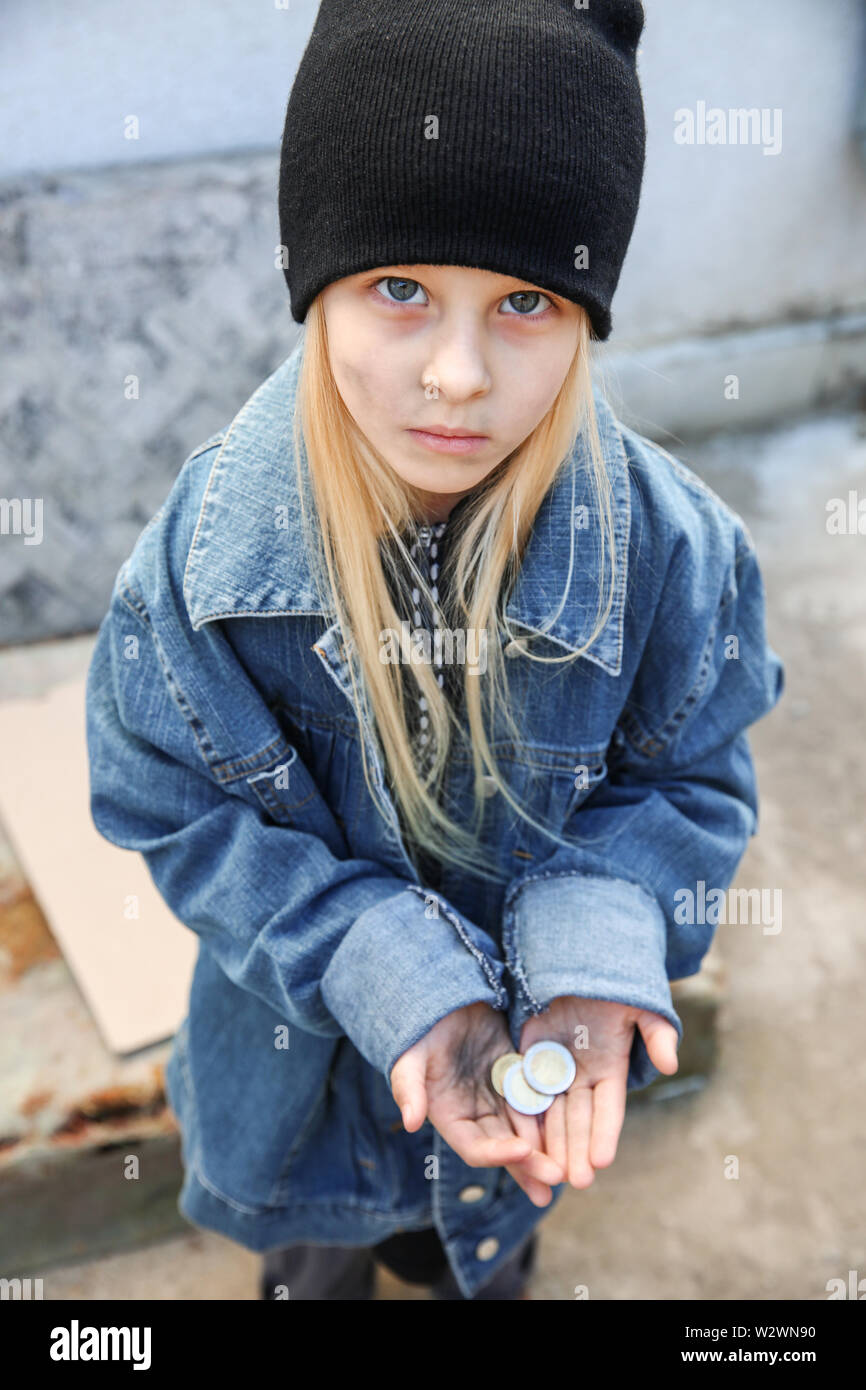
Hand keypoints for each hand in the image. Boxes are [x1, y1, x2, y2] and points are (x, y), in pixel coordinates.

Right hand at [390, 1001, 564, 1206]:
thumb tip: (410, 1123)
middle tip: (558, 1178)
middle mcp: (476, 1114)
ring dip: (546, 1150)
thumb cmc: (423, 1027)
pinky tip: (576, 1130)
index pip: (474, 1147)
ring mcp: (499, 1097)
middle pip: (506, 1146)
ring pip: (526, 1130)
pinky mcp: (518, 1077)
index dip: (497, 1154)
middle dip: (531, 1164)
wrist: (445, 996)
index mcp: (450, 1117)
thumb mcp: (411, 1055)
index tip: (523, 1150)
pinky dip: (553, 1117)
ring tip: (572, 1168)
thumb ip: (409, 1088)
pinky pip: (538, 1101)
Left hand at [518, 996, 678, 1187]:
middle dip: (576, 1149)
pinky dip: (523, 1115)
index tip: (602, 1160)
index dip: (605, 1133)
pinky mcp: (528, 1057)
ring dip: (551, 1142)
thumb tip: (670, 1067)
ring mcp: (554, 1067)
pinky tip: (520, 1140)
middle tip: (573, 1181)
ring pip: (551, 1112)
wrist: (575, 959)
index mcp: (610, 1066)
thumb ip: (657, 1035)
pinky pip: (524, 1090)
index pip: (608, 1107)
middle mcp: (582, 1074)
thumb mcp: (641, 1005)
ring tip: (548, 1172)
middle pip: (578, 1118)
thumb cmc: (614, 984)